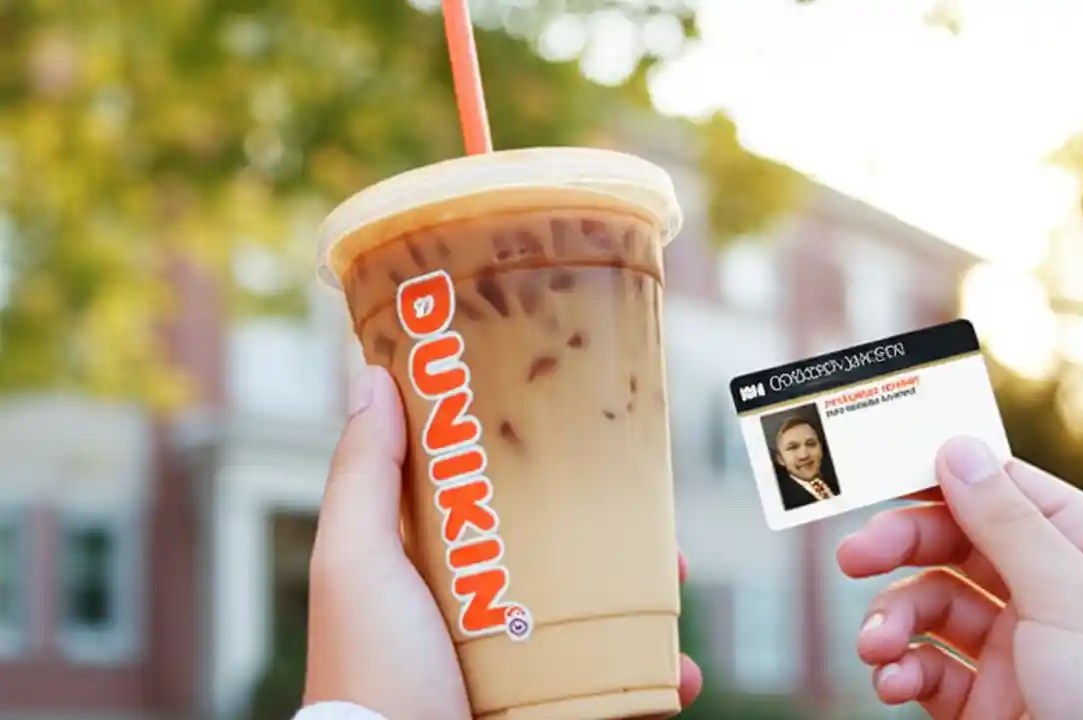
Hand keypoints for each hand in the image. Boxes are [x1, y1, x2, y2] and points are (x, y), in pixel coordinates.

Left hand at [303, 365, 702, 718]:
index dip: (527, 463)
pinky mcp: (549, 707)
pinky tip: (678, 670)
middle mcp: (473, 612)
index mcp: (430, 570)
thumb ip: (364, 474)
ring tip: (675, 581)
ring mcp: (515, 664)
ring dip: (648, 597)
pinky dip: (654, 675)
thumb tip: (374, 378)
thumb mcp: (355, 562)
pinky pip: (616, 686)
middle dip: (610, 530)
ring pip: (596, 613)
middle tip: (648, 515)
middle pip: (555, 551)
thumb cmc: (370, 673)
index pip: (484, 499)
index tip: (574, 431)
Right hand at [837, 436, 1082, 719]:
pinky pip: (928, 669)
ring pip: (931, 608)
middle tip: (852, 556)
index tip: (876, 471)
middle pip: (953, 545)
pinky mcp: (988, 702)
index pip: (1002, 489)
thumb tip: (957, 447)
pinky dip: (900, 671)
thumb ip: (1006, 522)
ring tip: (875, 647)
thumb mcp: (1070, 597)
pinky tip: (890, 681)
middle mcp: (1049, 592)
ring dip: (892, 620)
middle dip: (898, 549)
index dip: (938, 477)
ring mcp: (1017, 650)